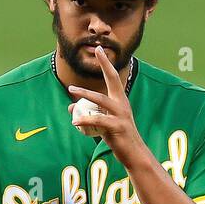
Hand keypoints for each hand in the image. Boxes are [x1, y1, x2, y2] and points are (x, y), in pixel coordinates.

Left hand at [68, 45, 144, 166]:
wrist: (133, 154)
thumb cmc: (118, 138)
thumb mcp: (102, 124)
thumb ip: (88, 113)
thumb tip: (70, 107)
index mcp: (120, 100)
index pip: (113, 77)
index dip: (106, 63)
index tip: (100, 49)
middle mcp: (122, 104)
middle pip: (113, 79)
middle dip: (105, 64)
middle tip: (96, 50)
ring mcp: (121, 115)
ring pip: (101, 100)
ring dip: (85, 94)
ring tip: (71, 90)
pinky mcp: (117, 127)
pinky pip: (98, 121)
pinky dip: (85, 120)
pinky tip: (75, 121)